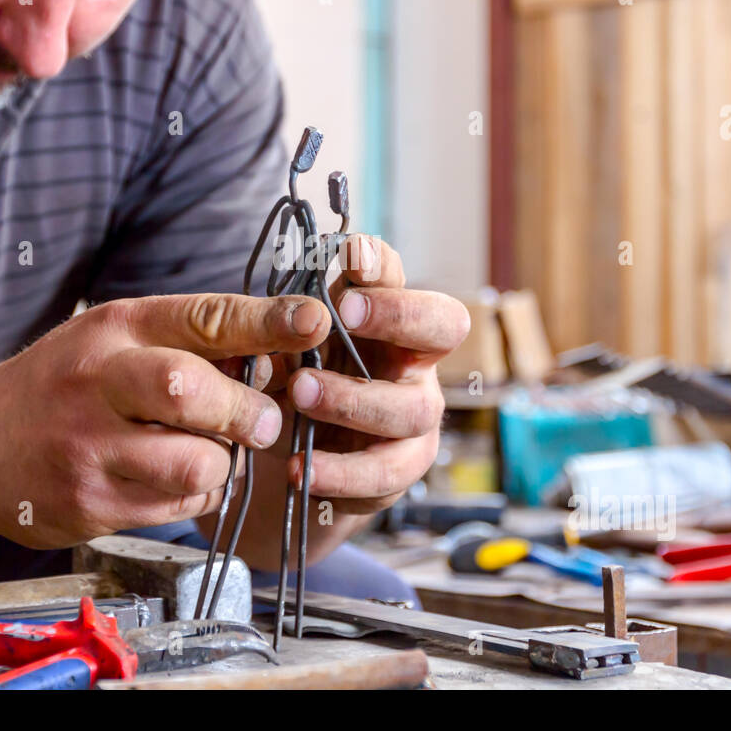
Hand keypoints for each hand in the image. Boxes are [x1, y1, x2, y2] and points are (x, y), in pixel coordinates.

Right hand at [0, 293, 329, 546]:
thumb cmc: (64, 384)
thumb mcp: (113, 338)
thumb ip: (187, 340)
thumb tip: (279, 346)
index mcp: (115, 329)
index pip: (203, 317)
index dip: (267, 320)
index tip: (315, 320)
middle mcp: (98, 382)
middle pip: (192, 389)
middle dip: (246, 409)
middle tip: (264, 420)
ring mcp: (88, 447)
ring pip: (195, 460)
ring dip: (223, 462)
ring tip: (209, 451)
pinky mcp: (90, 503)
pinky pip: (178, 503)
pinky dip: (196, 492)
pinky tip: (174, 476)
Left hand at [270, 235, 470, 514]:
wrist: (287, 457)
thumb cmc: (295, 379)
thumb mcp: (286, 344)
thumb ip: (297, 317)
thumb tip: (305, 299)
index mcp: (386, 320)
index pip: (398, 276)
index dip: (381, 266)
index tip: (348, 256)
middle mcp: (413, 362)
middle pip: (444, 326)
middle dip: (399, 315)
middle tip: (344, 312)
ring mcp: (412, 418)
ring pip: (411, 408)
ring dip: (353, 400)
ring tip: (299, 394)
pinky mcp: (397, 472)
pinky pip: (383, 474)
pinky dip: (340, 473)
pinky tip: (301, 467)